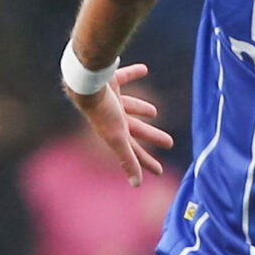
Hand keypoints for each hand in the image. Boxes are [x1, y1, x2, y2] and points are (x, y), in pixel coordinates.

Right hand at [67, 64, 173, 184]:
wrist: (84, 82)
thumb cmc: (102, 111)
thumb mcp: (118, 137)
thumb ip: (127, 160)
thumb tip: (136, 185)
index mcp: (114, 132)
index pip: (134, 152)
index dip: (146, 162)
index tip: (160, 171)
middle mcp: (111, 117)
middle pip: (136, 129)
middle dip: (152, 136)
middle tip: (170, 143)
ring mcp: (109, 100)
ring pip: (129, 106)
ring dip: (142, 109)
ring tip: (154, 113)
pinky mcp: (109, 81)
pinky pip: (123, 77)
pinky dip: (133, 74)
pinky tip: (144, 69)